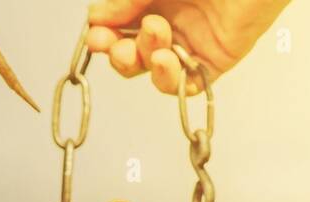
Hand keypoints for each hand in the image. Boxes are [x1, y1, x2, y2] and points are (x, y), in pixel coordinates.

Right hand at [86, 0, 289, 93]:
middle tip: (116, 46)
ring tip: (155, 39)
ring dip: (145, 60)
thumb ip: (127, 0)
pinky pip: (185, 84)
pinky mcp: (214, 60)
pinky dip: (170, 79)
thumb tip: (94, 18)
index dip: (104, 35)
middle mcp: (172, 21)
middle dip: (119, 54)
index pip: (119, 27)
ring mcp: (192, 42)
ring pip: (154, 70)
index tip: (96, 35)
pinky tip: (165, 61)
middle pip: (132, 55)